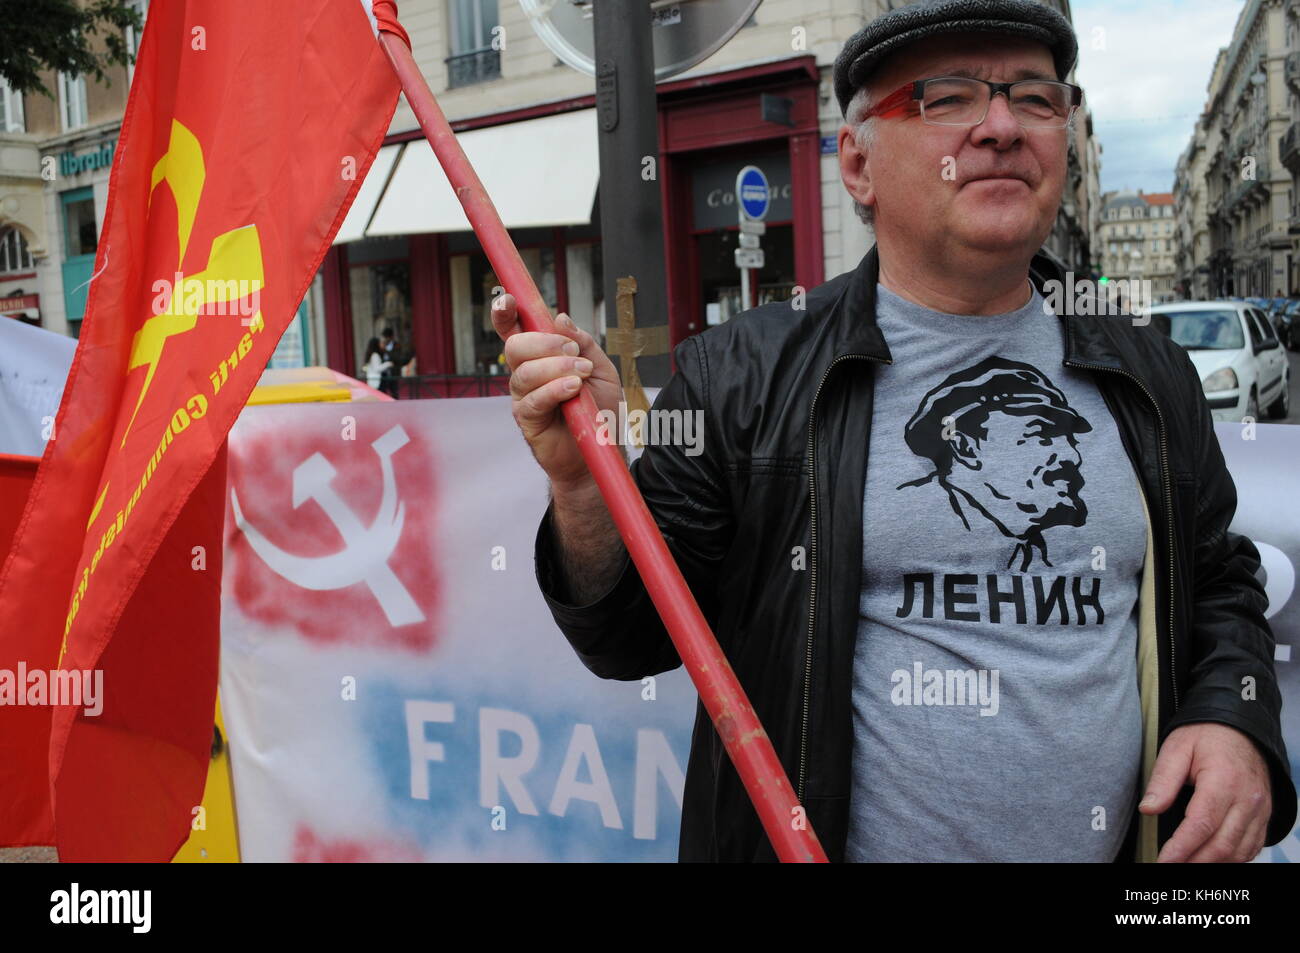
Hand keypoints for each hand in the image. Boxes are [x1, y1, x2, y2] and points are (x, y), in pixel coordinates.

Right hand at [491, 293, 623, 490]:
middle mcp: (527, 374)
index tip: (509, 299)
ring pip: (524, 372)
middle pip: (515, 345)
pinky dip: (554, 390)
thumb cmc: (598, 412)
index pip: (516, 330)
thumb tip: (560, 318)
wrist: (600, 452)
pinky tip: (573, 390)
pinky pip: (532, 399)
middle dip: (544, 342)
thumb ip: (584, 344)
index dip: (506, 313)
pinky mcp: (526, 420)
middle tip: (574, 352)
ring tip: (582, 376)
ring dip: (556, 368)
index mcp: (542, 357)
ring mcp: (523, 397)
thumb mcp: (602, 370)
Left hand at [1140, 723, 1271, 861]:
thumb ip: (1163, 780)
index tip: (1163, 861)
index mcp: (1223, 781)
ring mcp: (1259, 809)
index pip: (1201, 825)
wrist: (1239, 726)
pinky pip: (1252, 846)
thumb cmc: (1205, 735)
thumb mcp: (1177, 748)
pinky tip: (1212, 859)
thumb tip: (1148, 809)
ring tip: (1186, 866)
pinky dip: (1233, 858)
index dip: (1181, 848)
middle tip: (1170, 867)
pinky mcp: (1263, 815)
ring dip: (1213, 864)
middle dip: (1194, 862)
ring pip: (1239, 851)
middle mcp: (1247, 799)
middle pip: (1222, 844)